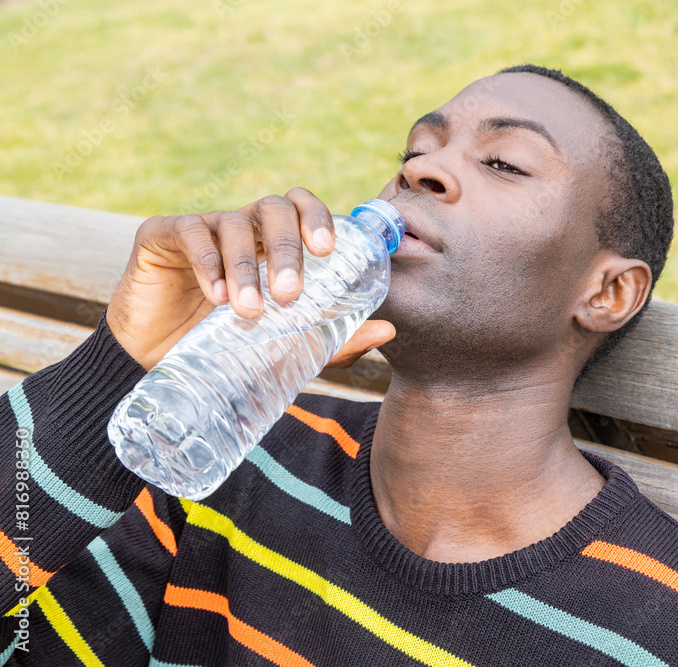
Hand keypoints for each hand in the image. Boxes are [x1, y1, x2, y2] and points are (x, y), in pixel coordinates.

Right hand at [106, 186, 395, 371]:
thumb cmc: (228, 346)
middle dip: (288, 247)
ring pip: (233, 223)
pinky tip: (214, 296)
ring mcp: (202, 227)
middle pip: (273, 209)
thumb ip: (336, 337)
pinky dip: (206, 263)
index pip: (301, 207)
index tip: (329, 249)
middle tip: (290, 293)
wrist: (153, 362)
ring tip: (248, 311)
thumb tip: (389, 331)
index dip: (317, 216)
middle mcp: (241, 227)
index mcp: (273, 242)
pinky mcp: (161, 235)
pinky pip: (189, 231)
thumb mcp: (288, 347)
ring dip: (246, 267)